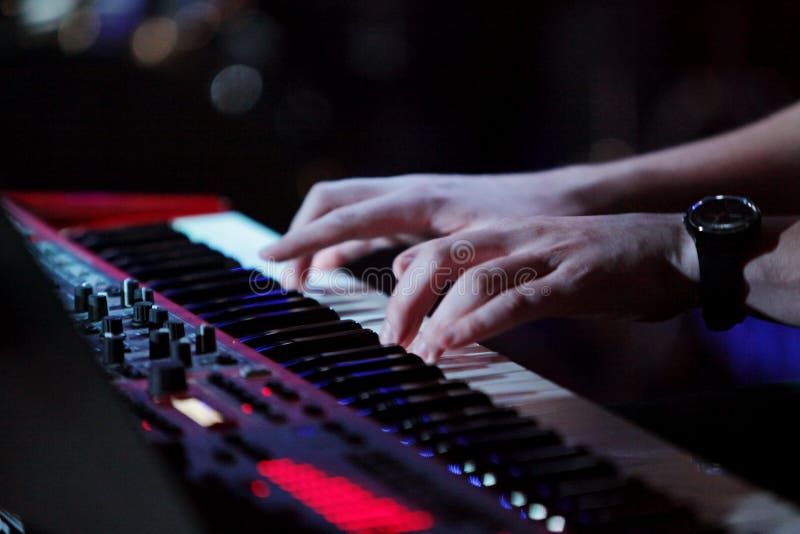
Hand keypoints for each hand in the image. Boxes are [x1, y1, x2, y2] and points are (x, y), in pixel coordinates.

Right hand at [260, 167, 605, 285]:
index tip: (268, 260)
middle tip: (284, 279)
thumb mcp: (488, 243)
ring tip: (300, 281)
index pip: (343, 215)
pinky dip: (340, 245)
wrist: (556, 200)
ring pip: (344, 212)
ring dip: (317, 240)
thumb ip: (444, 262)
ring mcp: (407, 201)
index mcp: (415, 198)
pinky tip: (332, 269)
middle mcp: (404, 192)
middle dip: (300, 235)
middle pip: (331, 202)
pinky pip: (364, 225)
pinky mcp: (415, 214)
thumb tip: (401, 286)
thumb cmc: (528, 221)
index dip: (302, 239)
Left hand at [382, 214, 698, 362]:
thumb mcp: (539, 262)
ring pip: (471, 276)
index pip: (433, 249)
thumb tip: (453, 299)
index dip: (400, 284)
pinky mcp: (574, 278)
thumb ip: (495, 274)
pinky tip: (451, 344)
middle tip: (390, 343)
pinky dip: (478, 323)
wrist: (675, 249)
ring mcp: (544, 254)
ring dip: (435, 317)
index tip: (387, 323)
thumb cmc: (603, 263)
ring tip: (416, 353)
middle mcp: (515, 236)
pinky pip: (517, 299)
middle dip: (404, 302)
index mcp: (503, 232)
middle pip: (438, 259)